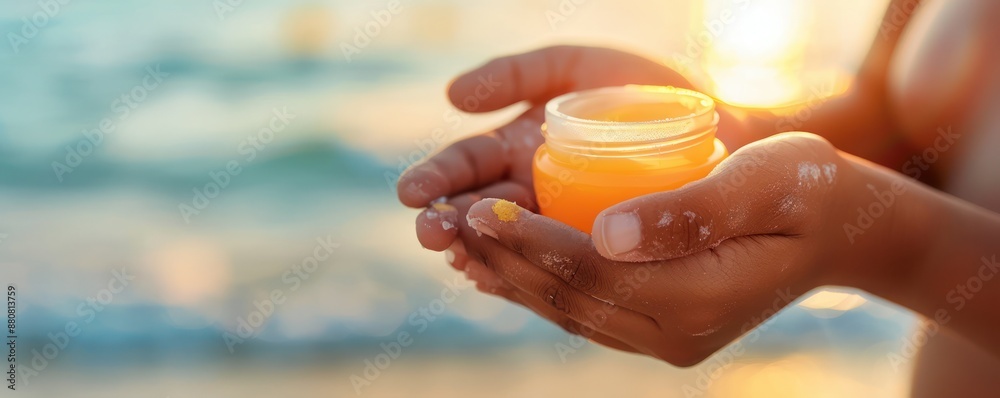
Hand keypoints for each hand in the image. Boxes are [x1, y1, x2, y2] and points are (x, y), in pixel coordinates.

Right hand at [398, 46, 735, 252]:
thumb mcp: (580, 67)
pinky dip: (522, 278)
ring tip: (461, 260)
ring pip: (508, 249)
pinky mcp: (593, 259)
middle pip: (478, 214)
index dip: (438, 179)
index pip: (468, 168)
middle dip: (449, 224)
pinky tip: (499, 282)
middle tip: (432, 233)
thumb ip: (520, 73)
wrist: (728, 132)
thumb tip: (453, 97)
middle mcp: (531, 192)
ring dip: (479, 256)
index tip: (413, 192)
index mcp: (519, 150)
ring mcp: (560, 228)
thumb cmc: (653, 92)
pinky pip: (551, 275)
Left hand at [456, 133, 902, 364]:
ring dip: (511, 278)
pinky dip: (539, 289)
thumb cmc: (805, 190)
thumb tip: (606, 232)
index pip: (594, 275)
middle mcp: (675, 332)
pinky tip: (503, 266)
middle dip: (506, 261)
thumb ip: (689, 210)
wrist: (837, 230)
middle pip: (570, 299)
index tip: (485, 210)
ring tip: (461, 244)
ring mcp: (665, 338)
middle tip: (451, 222)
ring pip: (569, 312)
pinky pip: (584, 313)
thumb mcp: (762, 183)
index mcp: (699, 299)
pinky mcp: (658, 328)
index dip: (534, 243)